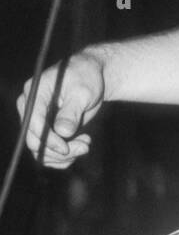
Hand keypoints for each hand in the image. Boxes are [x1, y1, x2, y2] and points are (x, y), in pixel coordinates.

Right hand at [17, 51, 105, 168]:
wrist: (92, 76)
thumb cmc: (87, 78)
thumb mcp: (82, 91)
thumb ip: (72, 111)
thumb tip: (63, 132)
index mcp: (35, 93)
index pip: (33, 122)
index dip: (48, 139)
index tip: (67, 148)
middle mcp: (31, 109)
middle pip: (34, 140)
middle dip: (59, 150)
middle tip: (86, 147)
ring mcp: (37, 122)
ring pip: (40, 151)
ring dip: (63, 156)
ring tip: (86, 144)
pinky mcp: (45, 131)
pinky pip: (47, 153)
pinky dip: (63, 157)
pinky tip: (81, 146)